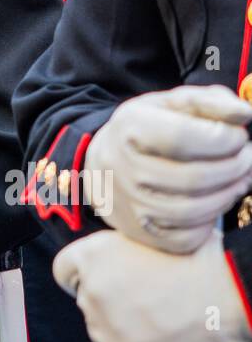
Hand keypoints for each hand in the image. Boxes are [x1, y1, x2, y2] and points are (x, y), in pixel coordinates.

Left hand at [53, 230, 251, 341]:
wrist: (226, 289)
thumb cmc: (198, 257)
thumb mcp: (147, 235)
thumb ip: (120, 249)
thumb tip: (119, 257)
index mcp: (92, 255)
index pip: (63, 270)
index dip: (80, 274)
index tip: (94, 278)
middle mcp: (92, 291)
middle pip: (85, 300)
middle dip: (108, 299)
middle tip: (143, 295)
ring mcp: (107, 327)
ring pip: (99, 331)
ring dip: (118, 327)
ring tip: (154, 318)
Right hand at [84, 85, 251, 252]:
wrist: (105, 163)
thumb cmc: (148, 128)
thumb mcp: (173, 104)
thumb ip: (211, 103)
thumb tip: (244, 115)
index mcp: (129, 127)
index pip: (182, 137)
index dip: (223, 138)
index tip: (239, 135)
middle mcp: (122, 167)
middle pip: (192, 177)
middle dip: (234, 168)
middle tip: (248, 159)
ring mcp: (129, 204)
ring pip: (191, 211)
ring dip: (228, 195)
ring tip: (241, 179)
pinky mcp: (140, 232)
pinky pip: (185, 238)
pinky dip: (210, 222)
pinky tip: (217, 201)